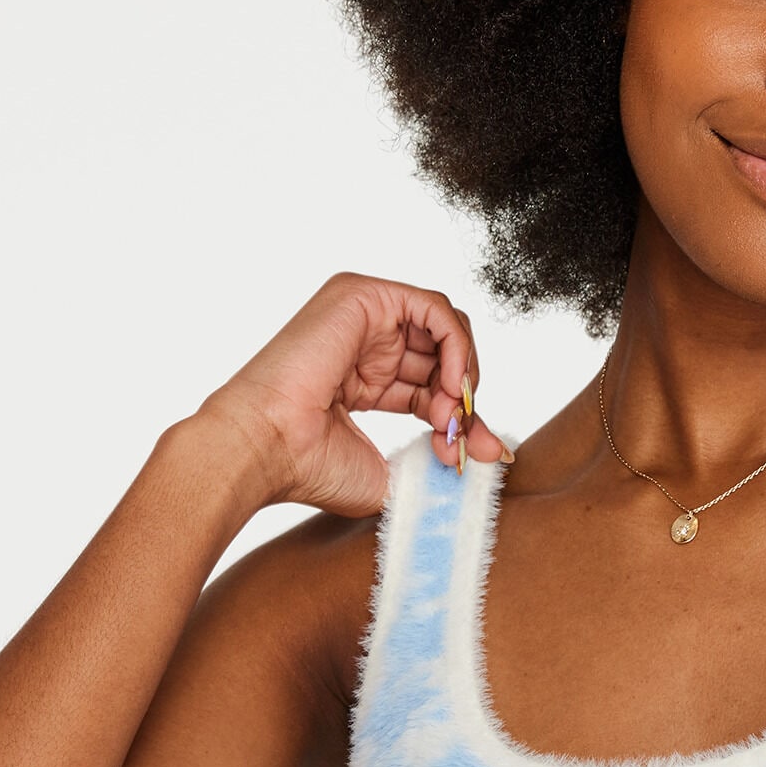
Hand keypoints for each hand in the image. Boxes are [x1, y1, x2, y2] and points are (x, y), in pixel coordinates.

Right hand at [192, 272, 510, 515]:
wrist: (266, 449)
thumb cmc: (310, 468)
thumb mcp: (394, 470)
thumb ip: (442, 454)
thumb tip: (499, 452)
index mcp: (361, 380)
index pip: (433, 387)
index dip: (459, 418)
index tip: (471, 454)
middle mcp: (363, 344)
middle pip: (443, 355)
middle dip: (464, 398)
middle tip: (459, 436)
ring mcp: (362, 317)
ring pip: (445, 327)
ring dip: (463, 372)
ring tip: (452, 413)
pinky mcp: (363, 296)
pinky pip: (435, 309)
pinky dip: (457, 346)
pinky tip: (451, 386)